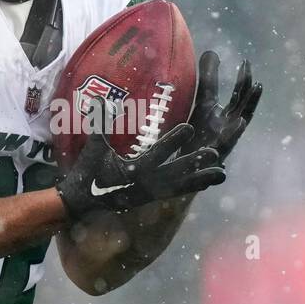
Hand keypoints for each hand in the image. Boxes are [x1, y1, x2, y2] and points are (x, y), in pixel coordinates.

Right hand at [56, 98, 225, 219]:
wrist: (81, 202)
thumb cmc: (87, 174)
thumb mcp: (93, 150)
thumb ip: (100, 126)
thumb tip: (101, 100)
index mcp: (132, 171)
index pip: (155, 154)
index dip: (172, 141)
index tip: (189, 127)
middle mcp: (146, 184)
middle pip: (175, 173)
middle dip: (194, 164)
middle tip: (215, 153)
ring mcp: (151, 193)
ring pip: (180, 187)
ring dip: (201, 180)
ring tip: (222, 174)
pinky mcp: (153, 198)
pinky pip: (177, 193)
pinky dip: (193, 187)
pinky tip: (209, 181)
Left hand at [182, 51, 262, 163]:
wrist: (188, 163)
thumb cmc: (198, 132)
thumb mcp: (203, 102)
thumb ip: (208, 80)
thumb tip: (213, 52)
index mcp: (228, 114)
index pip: (238, 94)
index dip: (243, 79)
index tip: (246, 62)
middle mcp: (230, 126)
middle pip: (243, 105)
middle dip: (249, 90)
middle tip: (251, 73)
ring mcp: (226, 139)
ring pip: (241, 123)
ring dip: (250, 106)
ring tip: (256, 91)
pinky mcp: (217, 153)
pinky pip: (228, 143)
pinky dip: (235, 132)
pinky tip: (240, 122)